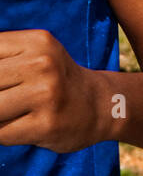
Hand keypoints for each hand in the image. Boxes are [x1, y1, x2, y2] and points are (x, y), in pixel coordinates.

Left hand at [0, 30, 99, 152]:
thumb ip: (2, 61)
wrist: (99, 105)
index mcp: (37, 41)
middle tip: (5, 100)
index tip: (0, 84)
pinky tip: (14, 127)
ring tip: (8, 113)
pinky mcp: (46, 124)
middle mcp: (43, 63)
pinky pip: (1, 133)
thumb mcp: (34, 56)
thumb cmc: (54, 81)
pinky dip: (0, 133)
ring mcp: (46, 94)